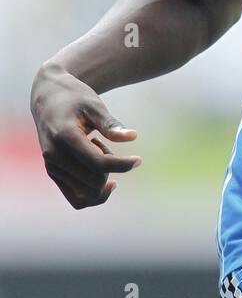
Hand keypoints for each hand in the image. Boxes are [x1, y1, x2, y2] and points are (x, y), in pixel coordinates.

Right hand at [30, 63, 140, 208]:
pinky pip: (77, 199)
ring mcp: (52, 167)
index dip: (122, 165)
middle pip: (94, 181)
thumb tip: (132, 137)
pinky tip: (103, 176)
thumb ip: (111, 124)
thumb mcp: (94, 105)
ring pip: (87, 194)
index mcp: (65, 137)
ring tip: (97, 152)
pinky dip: (94, 194)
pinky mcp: (53, 173)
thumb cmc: (74, 98)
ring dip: (101, 178)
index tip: (138, 160)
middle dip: (110, 168)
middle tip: (104, 145)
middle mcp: (54, 156)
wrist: (47, 98)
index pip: (97, 163)